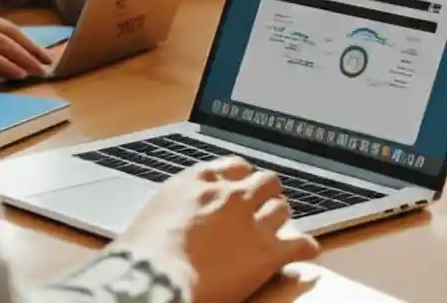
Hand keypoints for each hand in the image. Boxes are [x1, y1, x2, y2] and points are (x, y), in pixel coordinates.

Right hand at [0, 7, 53, 78]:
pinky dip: (2, 63)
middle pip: (6, 34)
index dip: (30, 44)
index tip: (48, 58)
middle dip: (29, 52)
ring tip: (37, 71)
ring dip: (21, 57)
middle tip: (47, 68)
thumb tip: (17, 67)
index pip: (8, 29)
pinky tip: (17, 73)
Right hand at [116, 157, 319, 302]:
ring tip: (278, 231)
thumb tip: (176, 224)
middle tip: (262, 209)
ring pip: (283, 209)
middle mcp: (230, 196)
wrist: (152, 279)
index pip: (233, 167)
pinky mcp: (267, 252)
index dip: (241, 178)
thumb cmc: (138, 258)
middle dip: (266, 195)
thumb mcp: (151, 219)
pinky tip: (307, 252)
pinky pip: (301, 244)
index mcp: (197, 183)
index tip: (241, 185)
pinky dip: (306, 248)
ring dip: (280, 220)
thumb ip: (175, 212)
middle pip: (266, 182)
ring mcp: (252, 222)